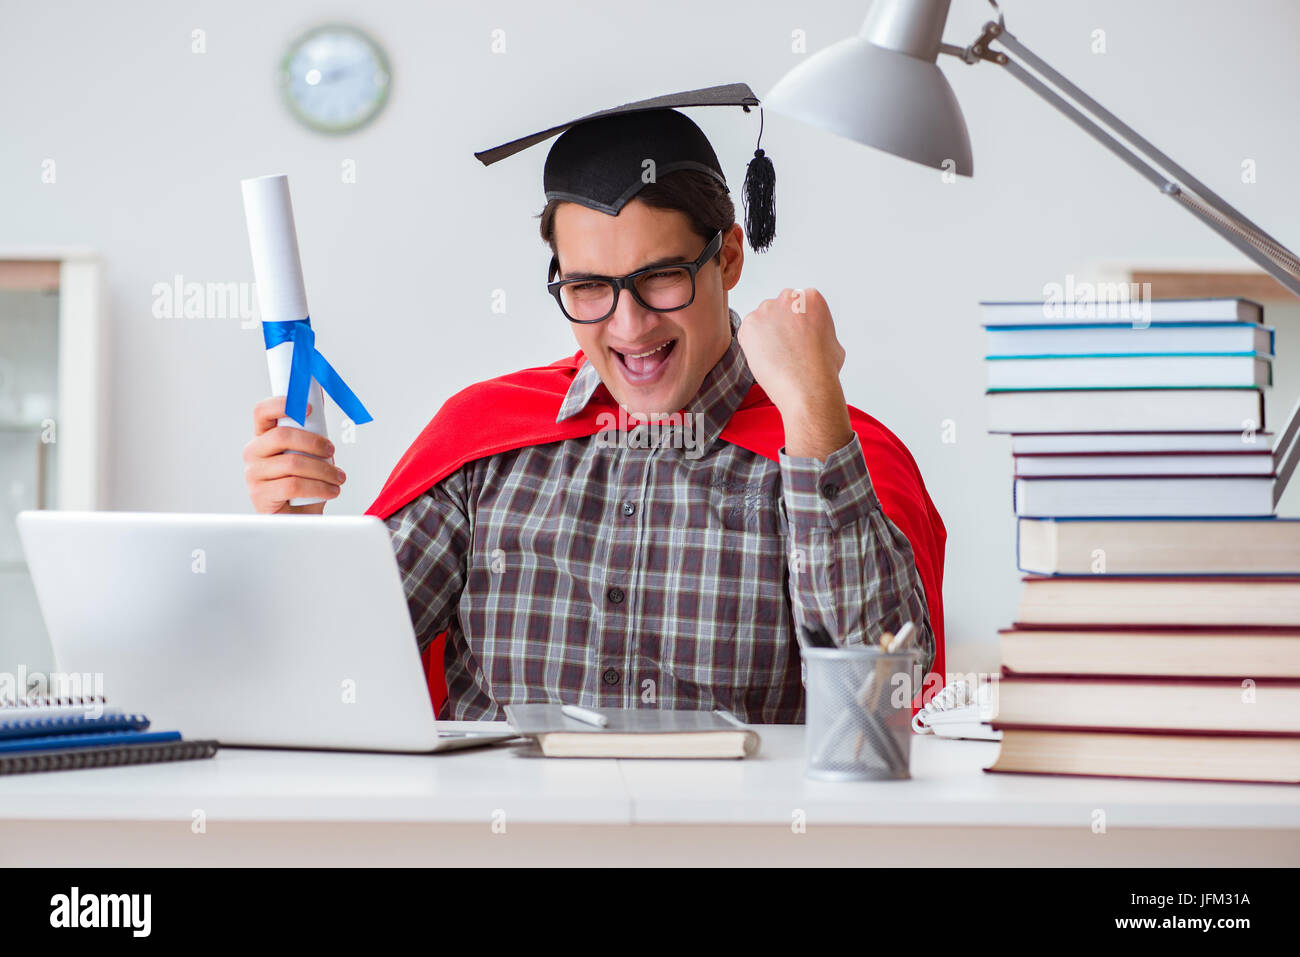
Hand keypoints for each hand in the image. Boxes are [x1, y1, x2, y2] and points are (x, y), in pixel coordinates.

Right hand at [243, 396, 343, 513]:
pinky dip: (319, 488)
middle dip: (314, 442)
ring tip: (338, 478)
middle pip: (281, 436)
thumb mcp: (309, 453)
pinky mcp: (260, 495)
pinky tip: (331, 491)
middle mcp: (253, 453)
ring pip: (293, 464)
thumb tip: (321, 394)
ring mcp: (253, 474)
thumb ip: (311, 429)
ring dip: (324, 470)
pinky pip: (293, 486)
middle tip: (331, 451)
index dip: (283, 404)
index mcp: (263, 437)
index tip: (309, 408)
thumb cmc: (303, 483)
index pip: (262, 412)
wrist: (297, 517)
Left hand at [738, 288, 852, 458]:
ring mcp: (767, 310)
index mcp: (810, 298)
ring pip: (762, 321)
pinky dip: (752, 346)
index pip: (797, 304)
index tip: (798, 338)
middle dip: (780, 326)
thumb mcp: (833, 341)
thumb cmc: (822, 369)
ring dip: (765, 335)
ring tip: (776, 357)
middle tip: (785, 348)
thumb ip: (818, 331)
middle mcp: (788, 298)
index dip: (797, 325)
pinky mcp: (749, 324)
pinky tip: (766, 359)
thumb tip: (813, 336)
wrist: (807, 387)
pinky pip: (747, 333)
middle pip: (778, 309)